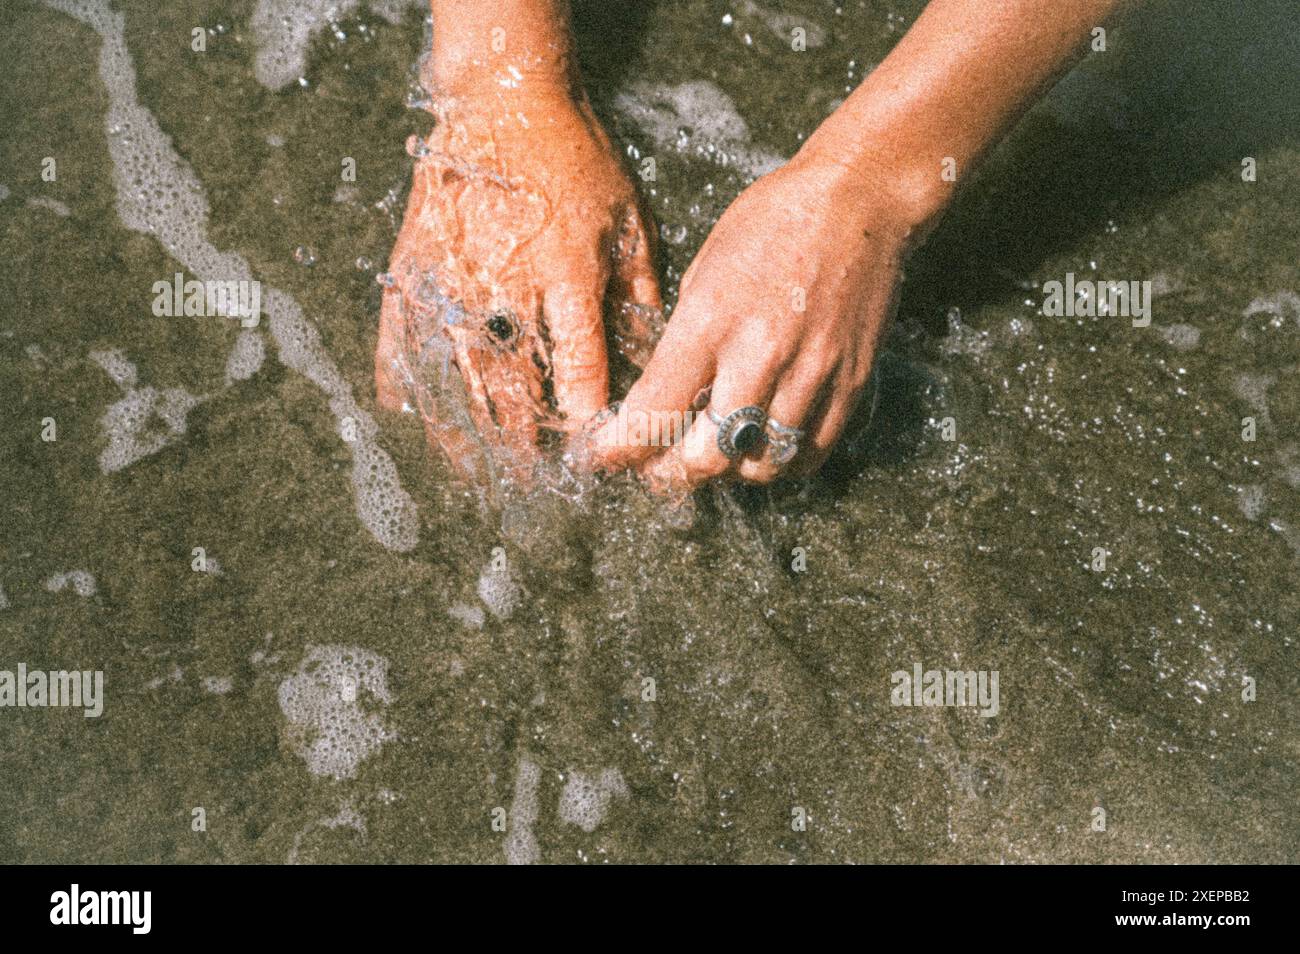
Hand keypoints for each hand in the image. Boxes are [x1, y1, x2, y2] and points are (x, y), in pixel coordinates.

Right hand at [375, 83, 660, 479]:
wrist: (503, 99)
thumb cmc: (576, 158)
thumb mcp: (628, 218)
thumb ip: (641, 289)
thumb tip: (656, 353)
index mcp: (567, 277)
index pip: (579, 368)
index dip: (583, 419)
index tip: (590, 457)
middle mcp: (508, 288)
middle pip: (514, 387)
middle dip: (522, 443)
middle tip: (529, 485)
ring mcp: (454, 281)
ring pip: (457, 374)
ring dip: (465, 431)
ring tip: (473, 476)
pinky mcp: (415, 268)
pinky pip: (401, 335)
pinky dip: (403, 379)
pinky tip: (408, 416)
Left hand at [588, 154, 913, 488]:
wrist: (858, 199)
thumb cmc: (770, 224)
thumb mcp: (704, 271)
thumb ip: (684, 341)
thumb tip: (661, 398)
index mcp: (711, 320)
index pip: (653, 412)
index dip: (620, 449)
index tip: (604, 456)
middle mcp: (760, 354)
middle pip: (708, 458)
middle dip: (674, 473)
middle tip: (661, 465)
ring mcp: (811, 373)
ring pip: (762, 466)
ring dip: (730, 470)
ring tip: (719, 451)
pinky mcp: (852, 382)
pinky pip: (811, 452)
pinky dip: (782, 461)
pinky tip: (765, 443)